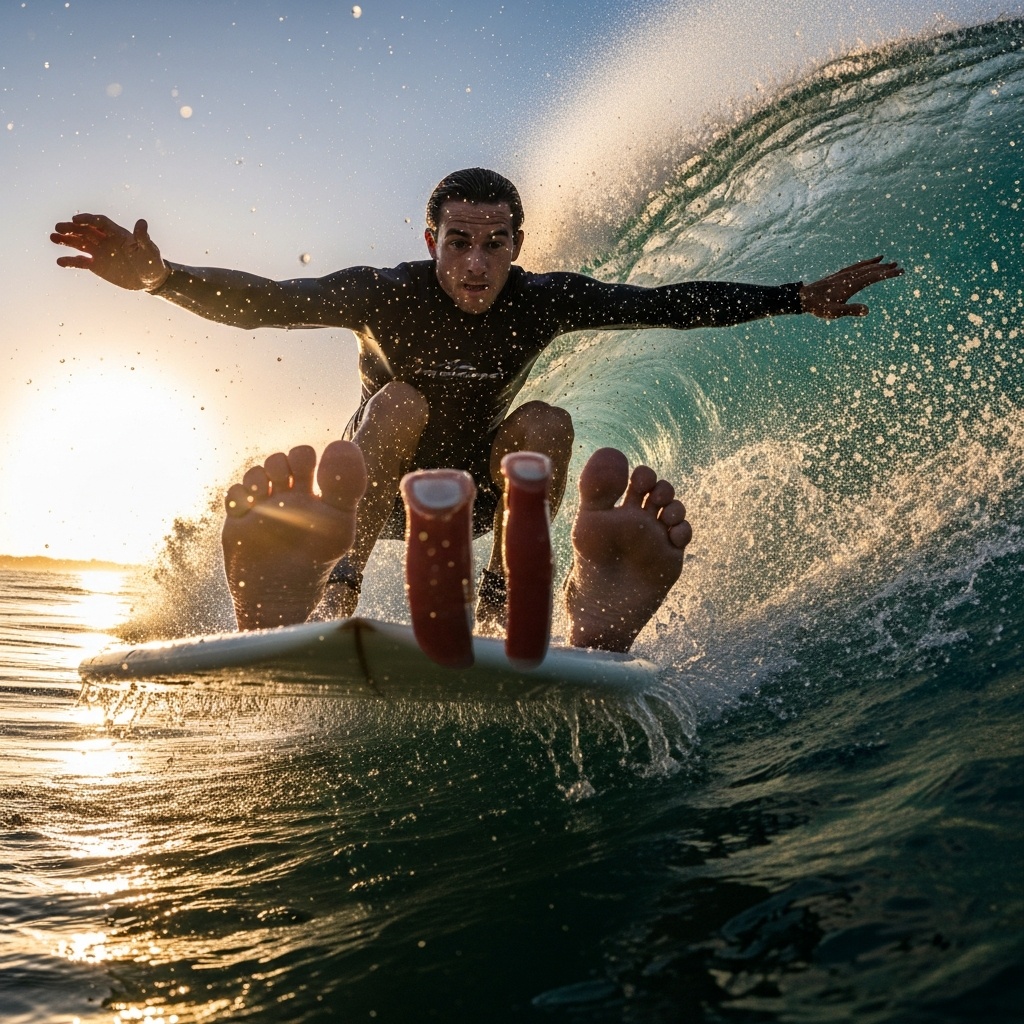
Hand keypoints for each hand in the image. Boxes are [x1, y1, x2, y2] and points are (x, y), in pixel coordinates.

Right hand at [50, 214, 168, 290]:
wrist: (149, 279)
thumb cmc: (151, 262)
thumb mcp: (149, 250)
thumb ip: (143, 237)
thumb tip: (142, 222)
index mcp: (116, 233)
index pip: (99, 222)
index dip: (87, 219)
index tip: (75, 220)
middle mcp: (105, 240)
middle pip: (85, 230)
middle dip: (72, 228)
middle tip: (58, 227)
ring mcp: (99, 252)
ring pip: (79, 243)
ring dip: (66, 240)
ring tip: (52, 238)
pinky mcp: (96, 265)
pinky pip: (80, 261)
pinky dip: (70, 261)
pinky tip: (60, 261)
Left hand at [799, 256, 902, 318]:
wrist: (803, 297)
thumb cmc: (819, 307)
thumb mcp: (835, 312)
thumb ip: (851, 310)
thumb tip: (867, 310)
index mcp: (851, 284)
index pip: (874, 277)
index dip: (889, 274)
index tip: (901, 271)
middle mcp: (849, 277)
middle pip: (871, 270)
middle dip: (885, 268)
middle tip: (899, 266)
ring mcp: (842, 275)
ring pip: (862, 267)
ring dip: (875, 264)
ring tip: (885, 260)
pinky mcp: (837, 275)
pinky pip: (854, 267)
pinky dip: (862, 264)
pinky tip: (865, 264)